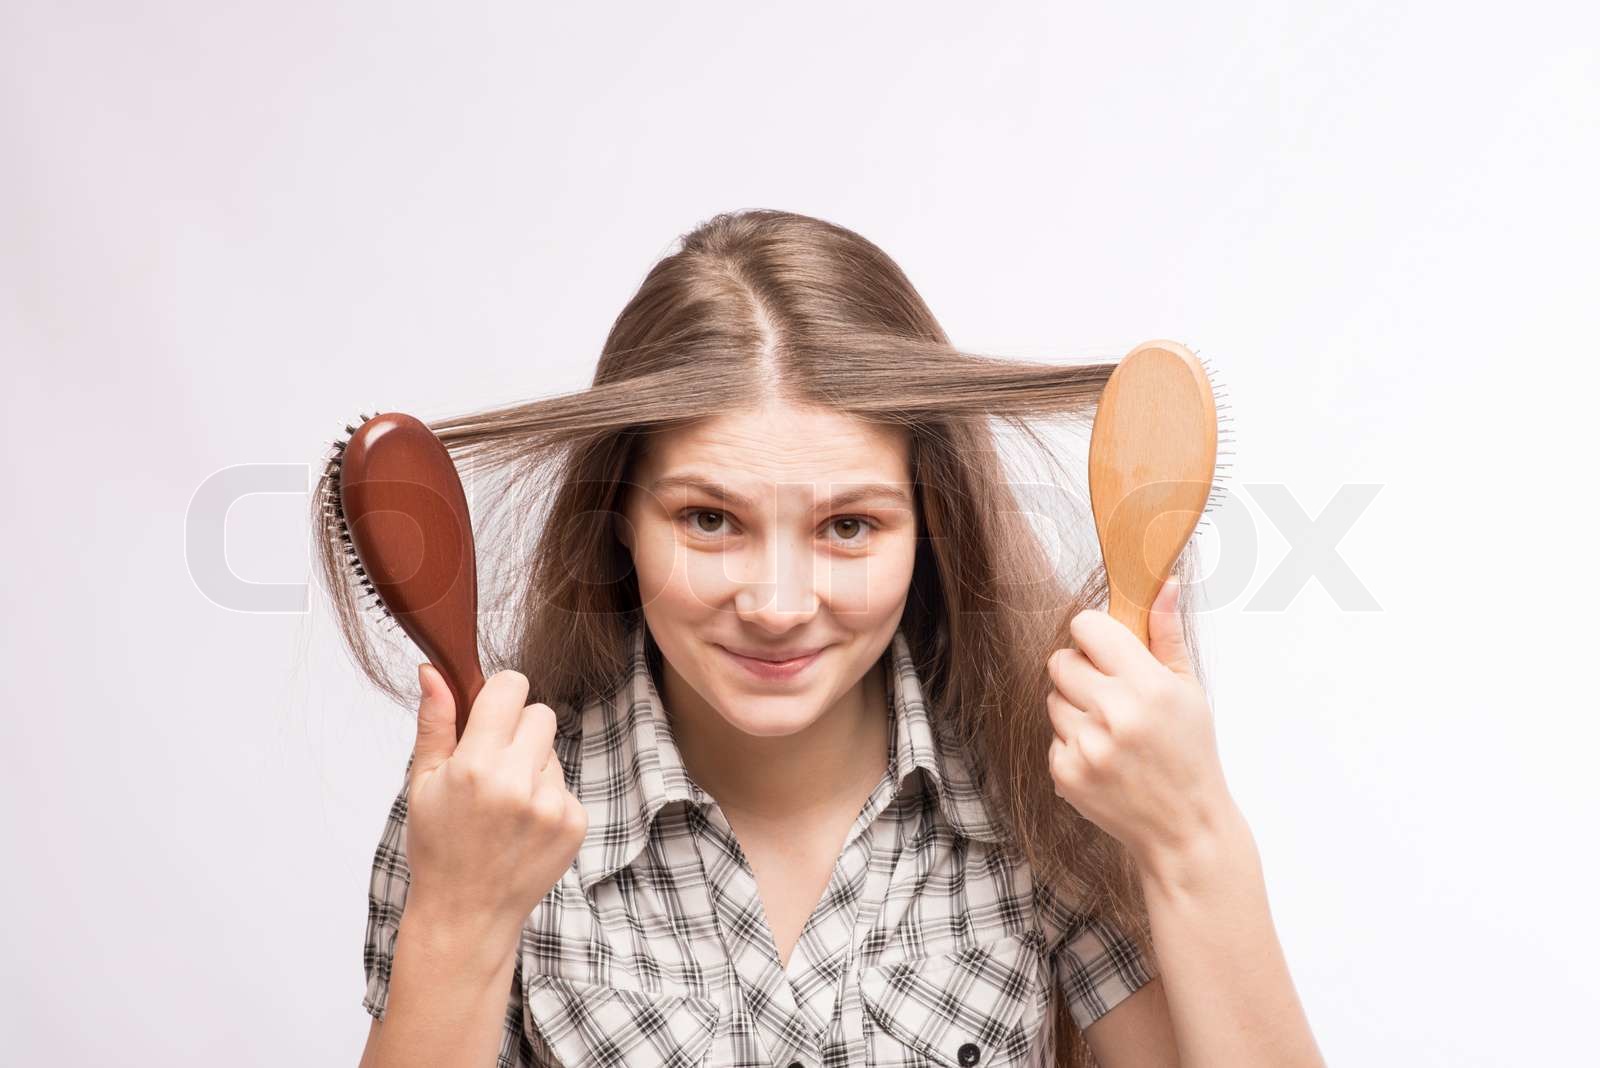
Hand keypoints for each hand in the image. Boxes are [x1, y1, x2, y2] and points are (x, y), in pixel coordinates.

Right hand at [403, 664, 588, 934]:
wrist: (467, 915)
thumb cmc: (438, 848)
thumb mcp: (422, 784)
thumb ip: (435, 723)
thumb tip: (433, 671)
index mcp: (477, 766)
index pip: (512, 688)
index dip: (501, 695)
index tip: (490, 713)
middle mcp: (519, 783)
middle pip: (541, 714)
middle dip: (519, 730)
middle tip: (494, 765)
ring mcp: (553, 805)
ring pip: (553, 752)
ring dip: (532, 767)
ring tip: (505, 805)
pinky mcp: (576, 823)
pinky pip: (566, 785)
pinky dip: (547, 798)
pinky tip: (523, 826)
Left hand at [1045, 576, 1235, 873]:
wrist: (1185, 828)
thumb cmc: (1190, 753)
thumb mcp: (1189, 691)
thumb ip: (1167, 635)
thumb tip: (1164, 583)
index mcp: (1148, 686)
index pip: (1088, 627)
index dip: (1093, 633)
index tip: (1105, 646)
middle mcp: (1114, 714)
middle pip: (1060, 661)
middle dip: (1080, 669)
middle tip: (1108, 691)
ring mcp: (1087, 747)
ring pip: (1052, 699)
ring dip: (1075, 708)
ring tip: (1110, 729)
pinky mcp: (1066, 773)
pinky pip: (1052, 736)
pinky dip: (1072, 743)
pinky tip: (1104, 757)